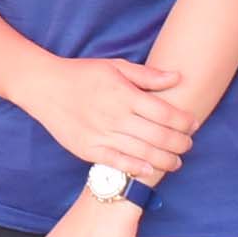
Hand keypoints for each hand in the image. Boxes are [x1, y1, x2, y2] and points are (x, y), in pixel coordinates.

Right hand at [24, 56, 193, 179]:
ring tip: (176, 162)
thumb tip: (177, 77)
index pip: (166, 113)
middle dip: (180, 143)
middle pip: (159, 136)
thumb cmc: (82, 74)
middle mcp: (116, 116)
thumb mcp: (115, 66)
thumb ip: (147, 76)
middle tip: (188, 145)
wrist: (44, 87)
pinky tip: (149, 170)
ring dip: (165, 160)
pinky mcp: (88, 149)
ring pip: (142, 152)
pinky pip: (117, 162)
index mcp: (125, 94)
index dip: (184, 121)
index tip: (193, 124)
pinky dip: (135, 168)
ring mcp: (101, 134)